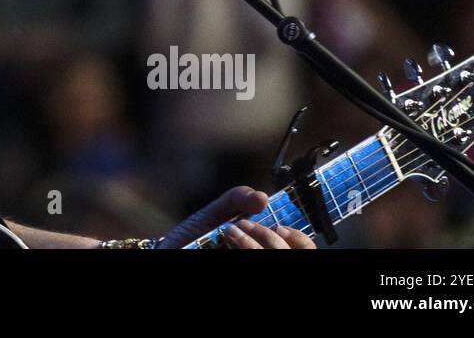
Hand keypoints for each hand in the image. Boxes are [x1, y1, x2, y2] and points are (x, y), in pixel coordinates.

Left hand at [159, 185, 315, 249]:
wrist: (169, 251)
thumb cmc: (194, 237)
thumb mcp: (215, 213)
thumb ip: (237, 200)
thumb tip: (262, 198)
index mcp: (266, 244)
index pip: (304, 247)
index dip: (300, 239)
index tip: (280, 228)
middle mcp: (264, 253)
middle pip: (284, 252)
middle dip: (266, 238)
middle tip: (240, 227)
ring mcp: (250, 263)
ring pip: (267, 257)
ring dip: (250, 245)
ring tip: (227, 233)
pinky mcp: (237, 276)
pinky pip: (246, 258)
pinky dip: (240, 250)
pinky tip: (220, 248)